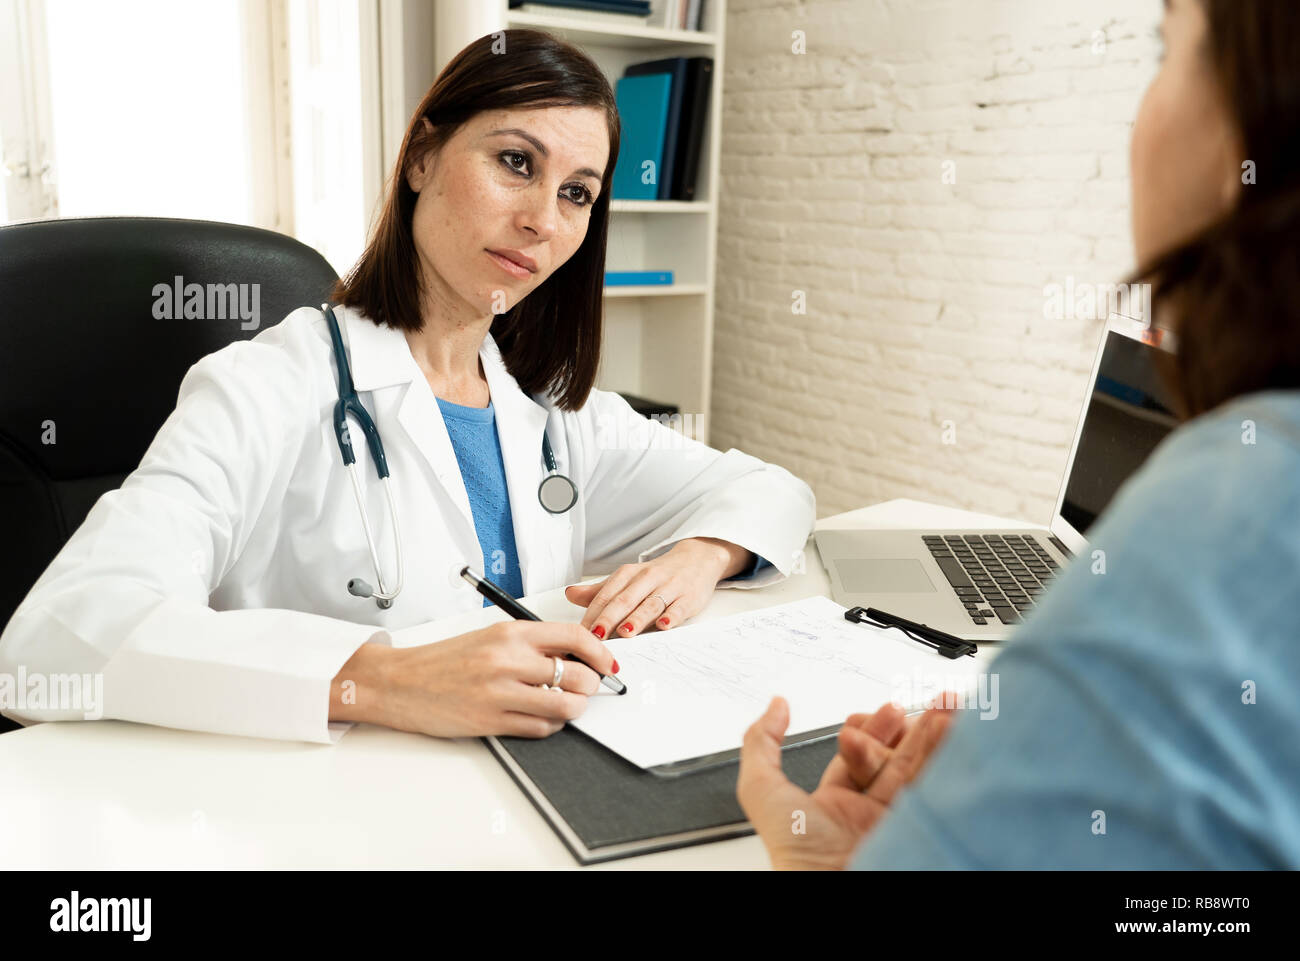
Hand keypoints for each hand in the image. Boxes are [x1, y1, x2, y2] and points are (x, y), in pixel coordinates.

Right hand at [333, 621, 616, 738]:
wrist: (400, 682)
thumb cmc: (444, 660)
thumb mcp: (489, 637)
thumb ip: (529, 644)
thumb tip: (574, 655)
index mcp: (510, 633)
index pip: (573, 636)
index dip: (599, 652)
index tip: (608, 663)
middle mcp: (508, 660)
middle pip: (577, 675)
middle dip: (591, 685)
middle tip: (586, 688)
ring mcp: (500, 692)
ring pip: (564, 707)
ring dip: (573, 709)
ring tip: (565, 706)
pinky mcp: (491, 721)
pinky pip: (540, 729)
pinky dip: (549, 727)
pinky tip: (541, 720)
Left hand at [564, 537, 752, 637]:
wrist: (697, 559)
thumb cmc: (657, 575)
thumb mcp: (627, 579)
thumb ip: (600, 591)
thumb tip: (570, 594)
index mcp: (628, 575)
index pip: (607, 595)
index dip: (592, 613)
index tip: (580, 632)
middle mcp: (647, 579)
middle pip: (625, 599)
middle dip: (609, 618)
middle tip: (596, 636)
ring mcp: (669, 588)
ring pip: (650, 604)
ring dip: (637, 619)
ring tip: (625, 632)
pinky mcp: (689, 598)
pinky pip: (679, 607)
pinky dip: (672, 616)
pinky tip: (664, 625)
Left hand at [736, 695, 957, 869]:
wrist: (829, 884)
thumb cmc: (794, 849)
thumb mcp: (762, 788)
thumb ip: (761, 743)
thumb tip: (776, 706)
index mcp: (834, 804)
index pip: (860, 757)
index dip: (876, 729)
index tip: (890, 709)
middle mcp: (867, 814)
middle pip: (895, 761)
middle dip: (911, 730)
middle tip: (925, 706)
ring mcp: (895, 823)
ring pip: (919, 771)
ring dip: (934, 738)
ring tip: (948, 707)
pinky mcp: (920, 830)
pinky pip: (934, 788)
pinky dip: (946, 759)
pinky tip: (953, 732)